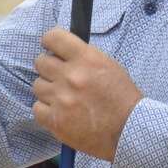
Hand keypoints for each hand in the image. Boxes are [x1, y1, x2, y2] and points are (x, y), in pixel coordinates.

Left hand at [31, 29, 142, 160]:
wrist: (129, 130)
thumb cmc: (122, 98)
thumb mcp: (108, 66)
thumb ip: (83, 56)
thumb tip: (62, 52)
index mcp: (86, 59)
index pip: (53, 38)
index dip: (49, 42)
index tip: (51, 49)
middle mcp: (71, 76)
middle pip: (40, 62)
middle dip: (49, 69)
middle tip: (60, 78)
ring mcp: (61, 99)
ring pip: (38, 86)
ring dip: (48, 91)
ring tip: (64, 99)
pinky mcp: (55, 120)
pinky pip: (37, 108)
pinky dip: (46, 111)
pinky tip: (61, 113)